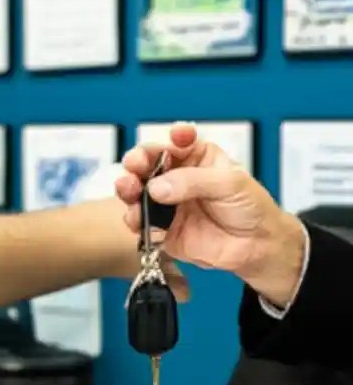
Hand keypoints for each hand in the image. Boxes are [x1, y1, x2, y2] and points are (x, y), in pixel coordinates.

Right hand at [115, 124, 306, 307]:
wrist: (256, 247)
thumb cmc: (251, 209)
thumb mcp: (230, 184)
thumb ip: (193, 182)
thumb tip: (157, 186)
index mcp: (198, 158)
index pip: (180, 141)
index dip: (174, 137)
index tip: (175, 137)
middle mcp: (178, 178)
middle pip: (149, 163)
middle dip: (138, 160)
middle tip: (135, 164)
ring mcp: (167, 203)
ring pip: (138, 190)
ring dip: (128, 188)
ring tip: (129, 189)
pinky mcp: (161, 228)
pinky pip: (139, 221)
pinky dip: (133, 218)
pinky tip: (137, 218)